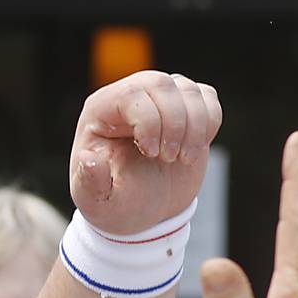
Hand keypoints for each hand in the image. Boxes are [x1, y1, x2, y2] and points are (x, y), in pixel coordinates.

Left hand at [69, 71, 221, 234]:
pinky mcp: (186, 108)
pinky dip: (209, 124)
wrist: (144, 212)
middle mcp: (130, 97)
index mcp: (101, 111)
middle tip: (170, 159)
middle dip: (174, 125)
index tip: (151, 154)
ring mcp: (160, 99)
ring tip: (182, 159)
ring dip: (194, 128)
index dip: (150, 121)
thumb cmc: (116, 203)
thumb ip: (90, 182)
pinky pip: (207, 97)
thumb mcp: (97, 201)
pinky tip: (193, 150)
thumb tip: (88, 159)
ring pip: (188, 90)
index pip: (131, 94)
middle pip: (162, 84)